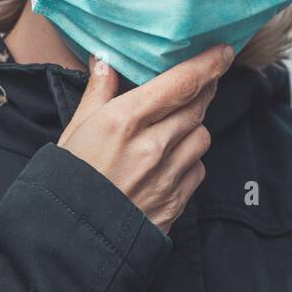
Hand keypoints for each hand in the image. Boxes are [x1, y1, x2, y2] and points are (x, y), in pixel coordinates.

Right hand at [57, 43, 233, 234]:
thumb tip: (106, 60)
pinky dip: (191, 158)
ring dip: (194, 125)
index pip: (181, 83)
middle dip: (204, 89)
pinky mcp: (177, 201)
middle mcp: (152, 146)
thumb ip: (98, 91)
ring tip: (175, 124)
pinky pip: (198, 168)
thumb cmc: (68, 179)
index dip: (208, 64)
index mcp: (125, 121)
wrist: (70, 240)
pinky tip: (171, 158)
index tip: (222, 51)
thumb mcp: (76, 129)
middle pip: (197, 106)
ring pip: (202, 135)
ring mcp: (168, 175)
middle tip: (203, 78)